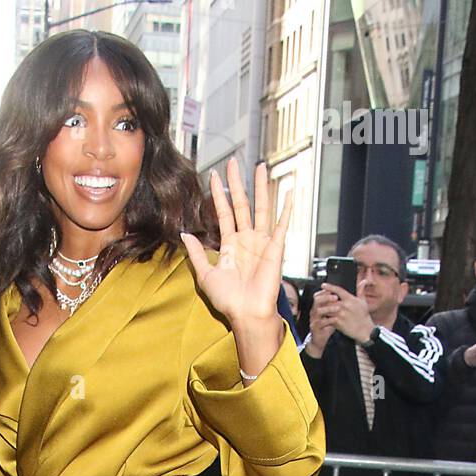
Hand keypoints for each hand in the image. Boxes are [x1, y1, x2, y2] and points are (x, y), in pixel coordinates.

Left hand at [180, 158, 290, 324]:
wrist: (246, 313)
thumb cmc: (228, 300)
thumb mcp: (205, 275)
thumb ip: (197, 254)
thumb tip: (185, 234)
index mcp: (231, 245)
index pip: (224, 213)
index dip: (218, 195)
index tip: (213, 176)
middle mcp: (247, 240)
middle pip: (242, 204)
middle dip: (237, 183)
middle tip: (233, 161)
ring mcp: (262, 242)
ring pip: (260, 208)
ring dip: (260, 187)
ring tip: (259, 166)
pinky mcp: (275, 248)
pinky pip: (281, 224)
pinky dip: (286, 209)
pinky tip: (290, 191)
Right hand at [305, 286, 342, 356]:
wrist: (320, 340)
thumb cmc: (328, 325)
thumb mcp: (334, 313)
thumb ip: (339, 304)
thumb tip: (349, 295)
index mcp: (318, 306)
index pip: (319, 295)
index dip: (325, 291)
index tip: (335, 290)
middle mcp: (314, 311)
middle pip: (317, 300)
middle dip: (326, 297)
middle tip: (336, 297)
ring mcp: (313, 319)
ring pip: (318, 311)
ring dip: (328, 308)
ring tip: (337, 308)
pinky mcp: (315, 328)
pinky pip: (320, 323)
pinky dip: (327, 320)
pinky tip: (335, 320)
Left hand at [324, 285, 373, 344]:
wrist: (365, 330)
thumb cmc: (363, 316)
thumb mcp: (363, 301)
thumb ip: (361, 290)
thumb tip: (364, 281)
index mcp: (350, 299)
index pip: (338, 290)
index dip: (330, 287)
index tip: (323, 285)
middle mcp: (345, 306)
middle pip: (329, 300)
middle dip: (323, 300)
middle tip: (317, 300)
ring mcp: (341, 314)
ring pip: (327, 310)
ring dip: (322, 309)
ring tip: (318, 310)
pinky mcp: (338, 323)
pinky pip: (328, 320)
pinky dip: (323, 319)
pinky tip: (321, 319)